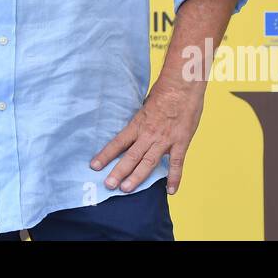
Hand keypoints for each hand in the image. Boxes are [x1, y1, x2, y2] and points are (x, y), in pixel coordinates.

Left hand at [89, 79, 205, 194]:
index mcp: (138, 124)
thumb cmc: (164, 92)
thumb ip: (140, 121)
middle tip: (108, 185)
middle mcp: (149, 134)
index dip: (105, 155)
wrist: (182, 86)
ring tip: (126, 189)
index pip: (118, 142)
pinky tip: (170, 191)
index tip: (94, 166)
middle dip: (118, 172)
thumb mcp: (144, 105)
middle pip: (131, 157)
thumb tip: (133, 130)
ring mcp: (165, 140)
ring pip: (148, 163)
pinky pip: (176, 164)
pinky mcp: (181, 142)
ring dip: (137, 177)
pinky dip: (174, 178)